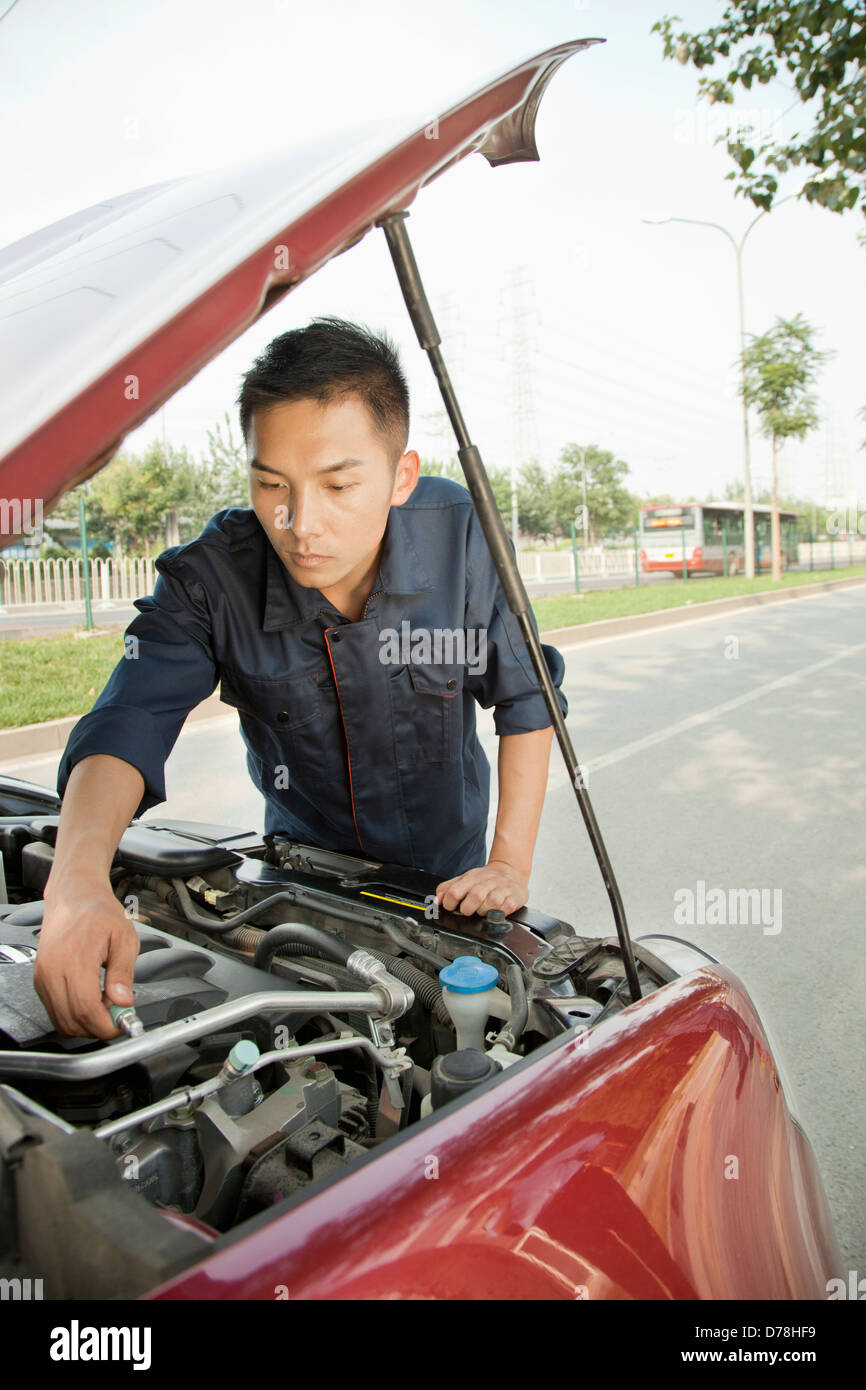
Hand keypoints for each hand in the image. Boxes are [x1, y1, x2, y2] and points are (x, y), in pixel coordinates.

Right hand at [34, 874, 139, 1038]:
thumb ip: (123, 973)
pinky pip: (54, 1009)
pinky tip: (90, 999)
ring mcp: (42, 976)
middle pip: (72, 1021)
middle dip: (97, 1027)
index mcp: (75, 960)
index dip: (106, 1026)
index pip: (86, 1010)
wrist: (74, 896)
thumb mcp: (124, 938)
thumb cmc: (99, 912)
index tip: (121, 1024)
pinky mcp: (39, 979)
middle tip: (116, 1015)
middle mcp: (53, 971)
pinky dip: (72, 1014)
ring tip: (105, 1003)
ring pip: (61, 1020)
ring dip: (84, 1022)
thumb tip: (123, 1002)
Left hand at [434, 859, 528, 918]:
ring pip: (490, 904)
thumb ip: (448, 888)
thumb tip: (437, 900)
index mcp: (472, 878)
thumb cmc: (486, 878)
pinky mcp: (514, 898)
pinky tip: (496, 909)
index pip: (456, 890)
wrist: (510, 871)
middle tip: (468, 910)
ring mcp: (502, 889)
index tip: (450, 906)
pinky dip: (499, 912)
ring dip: (483, 911)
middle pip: (475, 897)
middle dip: (468, 908)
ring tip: (482, 910)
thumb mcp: (465, 879)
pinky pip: (505, 909)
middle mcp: (487, 882)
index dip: (449, 902)